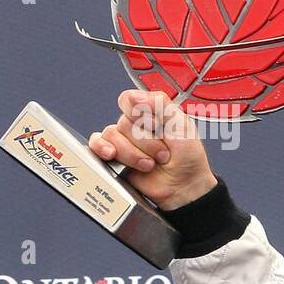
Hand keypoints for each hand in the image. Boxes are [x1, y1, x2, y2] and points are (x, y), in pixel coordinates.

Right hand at [88, 90, 216, 209]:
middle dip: (146, 142)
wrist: (183, 187)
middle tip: (163, 154)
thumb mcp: (182, 127)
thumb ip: (161, 105)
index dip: (140, 113)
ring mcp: (123, 140)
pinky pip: (96, 144)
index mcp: (151, 113)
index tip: (156, 126)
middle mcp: (134, 125)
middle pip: (124, 122)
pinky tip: (112, 154)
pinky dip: (102, 148)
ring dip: (133, 153)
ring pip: (112, 135)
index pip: (130, 100)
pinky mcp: (113, 156)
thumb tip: (135, 96)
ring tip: (150, 164)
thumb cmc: (187, 159)